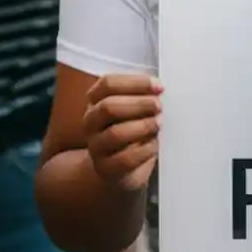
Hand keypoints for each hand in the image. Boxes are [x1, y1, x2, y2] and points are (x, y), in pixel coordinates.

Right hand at [84, 74, 163, 191]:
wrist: (118, 169)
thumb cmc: (131, 131)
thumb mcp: (133, 110)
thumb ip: (143, 96)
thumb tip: (159, 90)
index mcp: (96, 101)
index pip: (108, 84)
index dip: (136, 83)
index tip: (159, 86)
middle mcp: (91, 122)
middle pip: (109, 107)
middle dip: (139, 104)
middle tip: (159, 106)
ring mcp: (96, 147)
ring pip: (115, 134)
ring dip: (142, 127)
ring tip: (158, 125)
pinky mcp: (107, 169)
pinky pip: (125, 159)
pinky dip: (145, 150)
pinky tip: (154, 145)